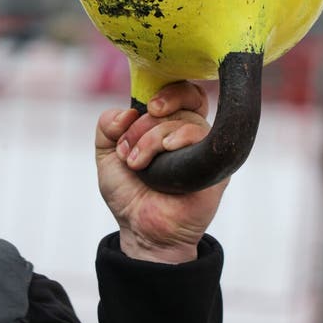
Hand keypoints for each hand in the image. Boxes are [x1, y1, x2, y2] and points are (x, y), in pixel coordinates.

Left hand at [95, 81, 228, 262]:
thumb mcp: (107, 153)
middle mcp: (192, 132)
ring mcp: (204, 148)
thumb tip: (126, 112)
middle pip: (183, 101)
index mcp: (172, 123)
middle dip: (149, 120)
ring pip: (186, 120)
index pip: (182, 91)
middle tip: (130, 143)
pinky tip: (165, 153)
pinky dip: (179, 138)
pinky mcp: (215, 165)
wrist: (141, 230)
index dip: (167, 93)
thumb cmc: (129, 193)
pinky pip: (203, 136)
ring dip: (152, 138)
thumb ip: (107, 125)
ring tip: (137, 164)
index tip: (147, 108)